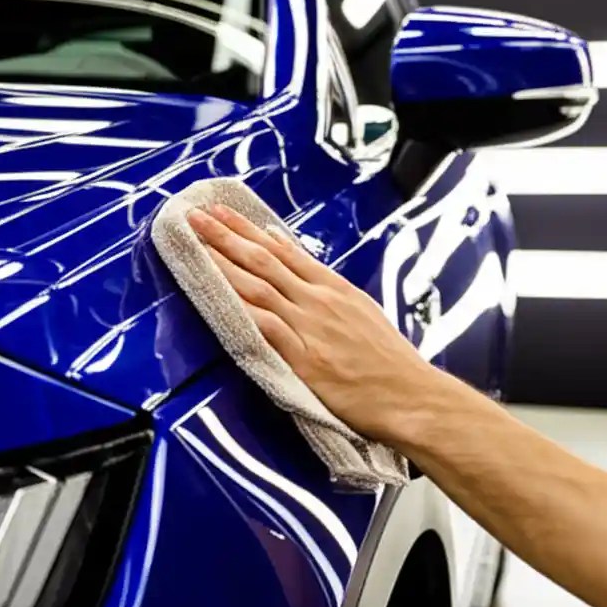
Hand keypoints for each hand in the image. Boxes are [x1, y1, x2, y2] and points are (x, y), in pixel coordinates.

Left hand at [187, 205, 439, 444]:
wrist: (410, 394)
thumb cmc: (386, 358)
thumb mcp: (359, 306)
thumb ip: (320, 278)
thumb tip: (284, 245)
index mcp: (332, 287)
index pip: (281, 249)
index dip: (248, 229)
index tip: (221, 212)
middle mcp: (318, 300)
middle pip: (263, 260)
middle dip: (226, 236)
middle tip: (196, 215)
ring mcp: (309, 327)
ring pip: (258, 286)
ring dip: (223, 264)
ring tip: (196, 244)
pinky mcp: (303, 358)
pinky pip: (265, 327)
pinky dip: (241, 308)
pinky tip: (217, 295)